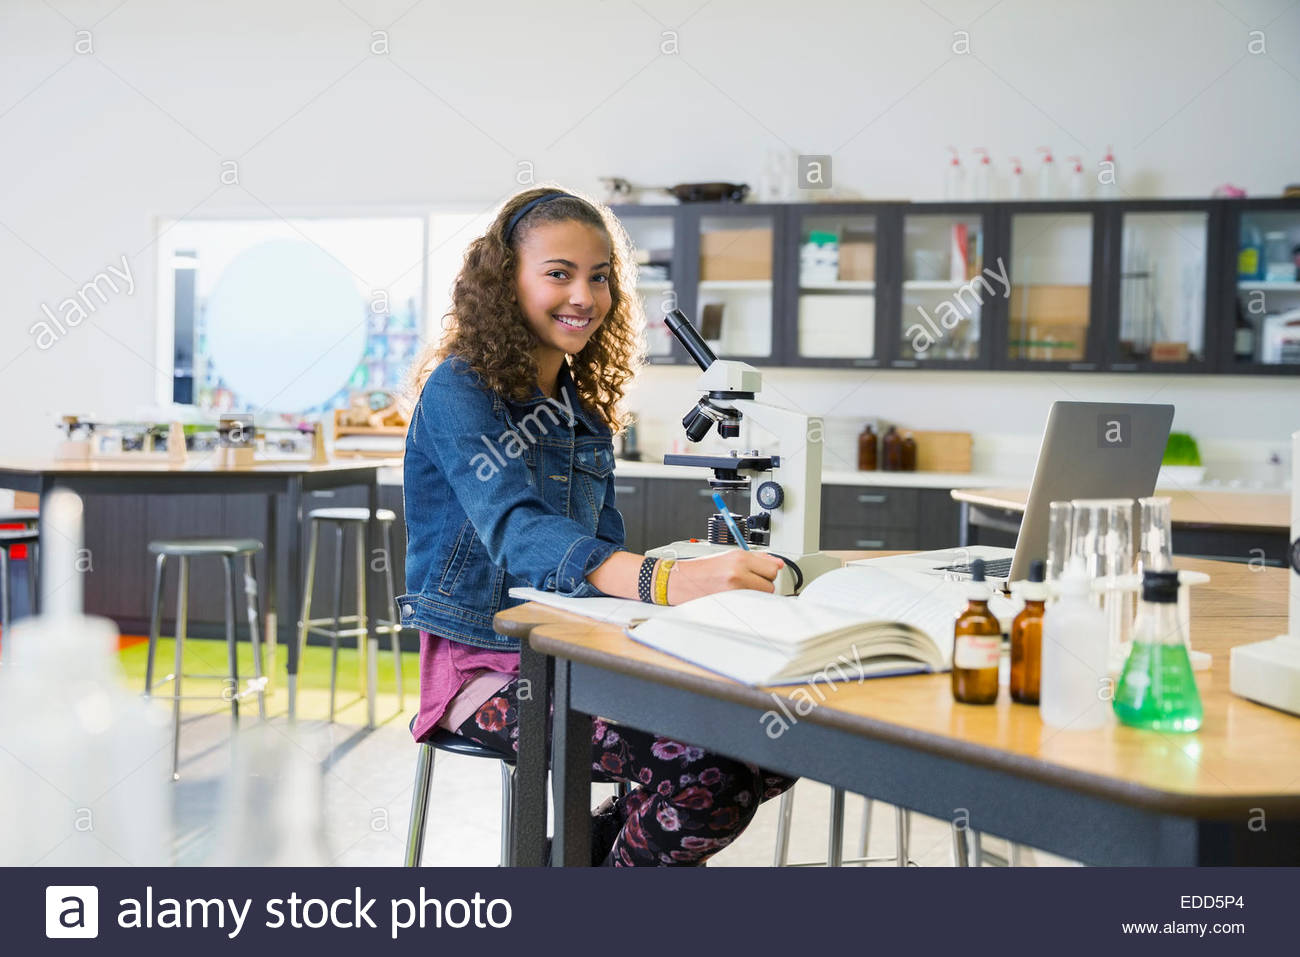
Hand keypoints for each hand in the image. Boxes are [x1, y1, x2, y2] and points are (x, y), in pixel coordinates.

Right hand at [664, 550, 784, 604]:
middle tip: (748, 583)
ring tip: (740, 590)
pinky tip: (736, 599)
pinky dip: (748, 603)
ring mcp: (735, 588)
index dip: (767, 572)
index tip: (762, 574)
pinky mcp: (731, 602)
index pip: (773, 567)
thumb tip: (777, 563)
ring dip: (756, 594)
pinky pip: (751, 605)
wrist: (679, 581)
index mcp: (739, 557)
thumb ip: (756, 559)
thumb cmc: (701, 569)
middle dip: (763, 584)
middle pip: (771, 582)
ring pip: (763, 595)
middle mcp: (739, 571)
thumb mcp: (728, 557)